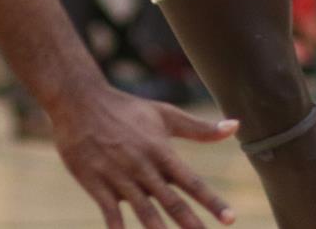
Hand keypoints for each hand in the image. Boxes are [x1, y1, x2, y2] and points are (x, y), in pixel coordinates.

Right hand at [49, 83, 238, 228]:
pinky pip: (109, 212)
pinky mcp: (95, 182)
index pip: (191, 181)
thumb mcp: (164, 114)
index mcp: (161, 151)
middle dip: (189, 222)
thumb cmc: (126, 108)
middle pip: (171, 201)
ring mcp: (118, 176)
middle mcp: (143, 166)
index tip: (230, 219)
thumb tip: (236, 126)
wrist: (79, 100)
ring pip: (143, 210)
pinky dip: (117, 228)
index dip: (211, 201)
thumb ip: (199, 128)